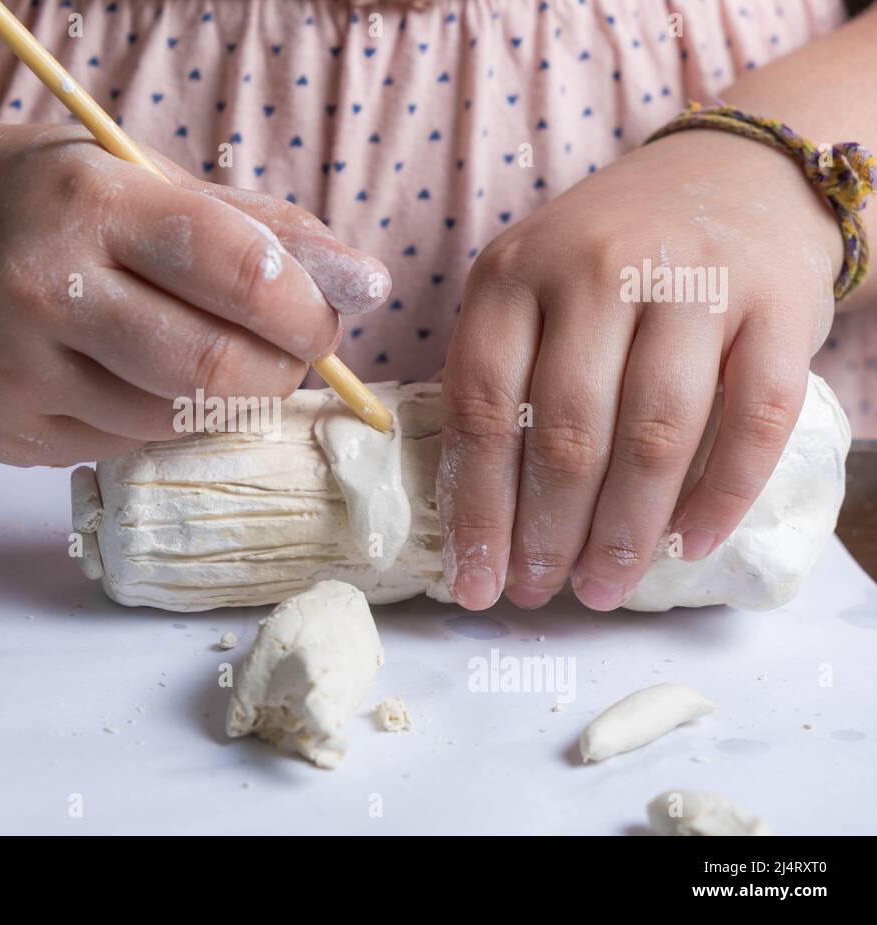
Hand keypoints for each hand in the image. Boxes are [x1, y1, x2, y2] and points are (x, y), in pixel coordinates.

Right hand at [0, 122, 389, 465]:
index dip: (307, 307)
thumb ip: (259, 230)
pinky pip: (125, 447)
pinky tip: (136, 378)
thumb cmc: (45, 202)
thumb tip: (367, 288)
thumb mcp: (143, 179)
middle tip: (287, 354)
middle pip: (214, 367)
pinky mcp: (3, 434)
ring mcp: (15, 372)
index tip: (324, 315)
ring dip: (224, 400)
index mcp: (92, 201)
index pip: (239, 269)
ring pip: (175, 421)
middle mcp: (42, 288)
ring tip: (210, 357)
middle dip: (280, 372)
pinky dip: (159, 421)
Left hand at [437, 129, 841, 610]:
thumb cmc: (609, 257)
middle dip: (549, 533)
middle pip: (566, 432)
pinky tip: (690, 544)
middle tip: (541, 591)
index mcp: (515, 271)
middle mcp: (599, 268)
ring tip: (604, 586)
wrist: (735, 175)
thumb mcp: (528, 286)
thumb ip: (499, 374)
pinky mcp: (777, 305)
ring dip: (626, 531)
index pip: (482, 408)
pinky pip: (752, 421)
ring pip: (655, 435)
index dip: (478, 509)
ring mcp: (694, 283)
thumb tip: (477, 516)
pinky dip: (722, 495)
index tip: (477, 581)